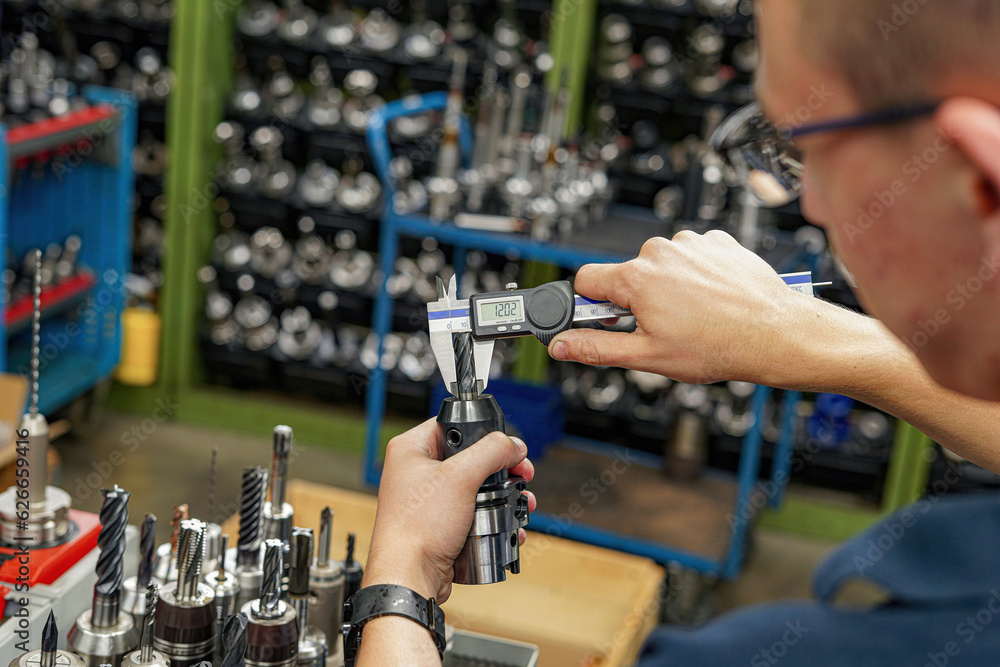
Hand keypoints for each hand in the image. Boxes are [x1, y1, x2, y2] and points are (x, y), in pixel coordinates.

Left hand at [364, 419, 536, 602]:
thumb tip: (512, 444)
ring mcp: (428, 499)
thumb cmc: (416, 529)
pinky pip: (472, 511)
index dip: (482, 431)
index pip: (452, 425)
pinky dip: (492, 515)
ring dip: (502, 494)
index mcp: (411, 450)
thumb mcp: (460, 477)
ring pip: (475, 487)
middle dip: (501, 469)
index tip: (505, 444)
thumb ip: (491, 452)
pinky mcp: (439, 523)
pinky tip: (509, 523)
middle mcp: (416, 472)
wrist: (409, 576)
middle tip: (520, 473)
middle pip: (469, 457)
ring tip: (521, 501)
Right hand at [549, 231, 814, 385]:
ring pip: (661, 264)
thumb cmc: (718, 346)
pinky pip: (692, 255)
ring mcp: (691, 243)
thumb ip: (597, 348)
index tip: (604, 320)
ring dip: (668, 285)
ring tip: (693, 314)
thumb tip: (562, 345)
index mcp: (637, 278)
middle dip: (636, 298)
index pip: (586, 280)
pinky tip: (710, 299)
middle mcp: (661, 252)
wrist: (775, 334)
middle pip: (627, 273)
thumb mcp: (647, 356)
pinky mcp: (716, 241)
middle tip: (661, 326)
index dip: (591, 304)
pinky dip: (695, 274)